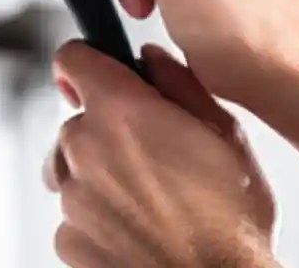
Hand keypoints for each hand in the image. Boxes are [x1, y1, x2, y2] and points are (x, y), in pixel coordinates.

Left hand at [45, 42, 276, 267]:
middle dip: (109, 129)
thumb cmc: (231, 223)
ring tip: (150, 197)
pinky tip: (138, 226)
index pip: (73, 59)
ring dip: (101, 174)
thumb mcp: (226, 136)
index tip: (101, 71)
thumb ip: (180, 84)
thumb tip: (154, 60)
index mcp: (123, 113)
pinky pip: (73, 214)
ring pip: (73, 167)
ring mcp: (73, 198)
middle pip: (79, 120)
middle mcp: (87, 150)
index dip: (90, 61)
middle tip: (154, 154)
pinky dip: (98, 217)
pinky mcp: (68, 239)